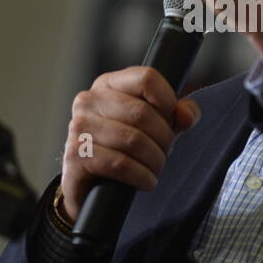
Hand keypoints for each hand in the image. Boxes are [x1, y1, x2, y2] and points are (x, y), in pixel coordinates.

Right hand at [59, 65, 202, 219]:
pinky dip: (141, 176)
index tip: (173, 122)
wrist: (89, 184)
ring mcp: (79, 127)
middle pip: (142, 112)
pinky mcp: (75, 155)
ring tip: (156, 168)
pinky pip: (119, 164)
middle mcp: (89, 100)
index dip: (168, 101)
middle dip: (163, 138)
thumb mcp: (154, 126)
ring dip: (154, 160)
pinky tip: (147, 181)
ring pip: (133, 140)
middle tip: (165, 152)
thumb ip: (176, 115)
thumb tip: (186, 115)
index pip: (146, 78)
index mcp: (108, 84)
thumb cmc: (123, 148)